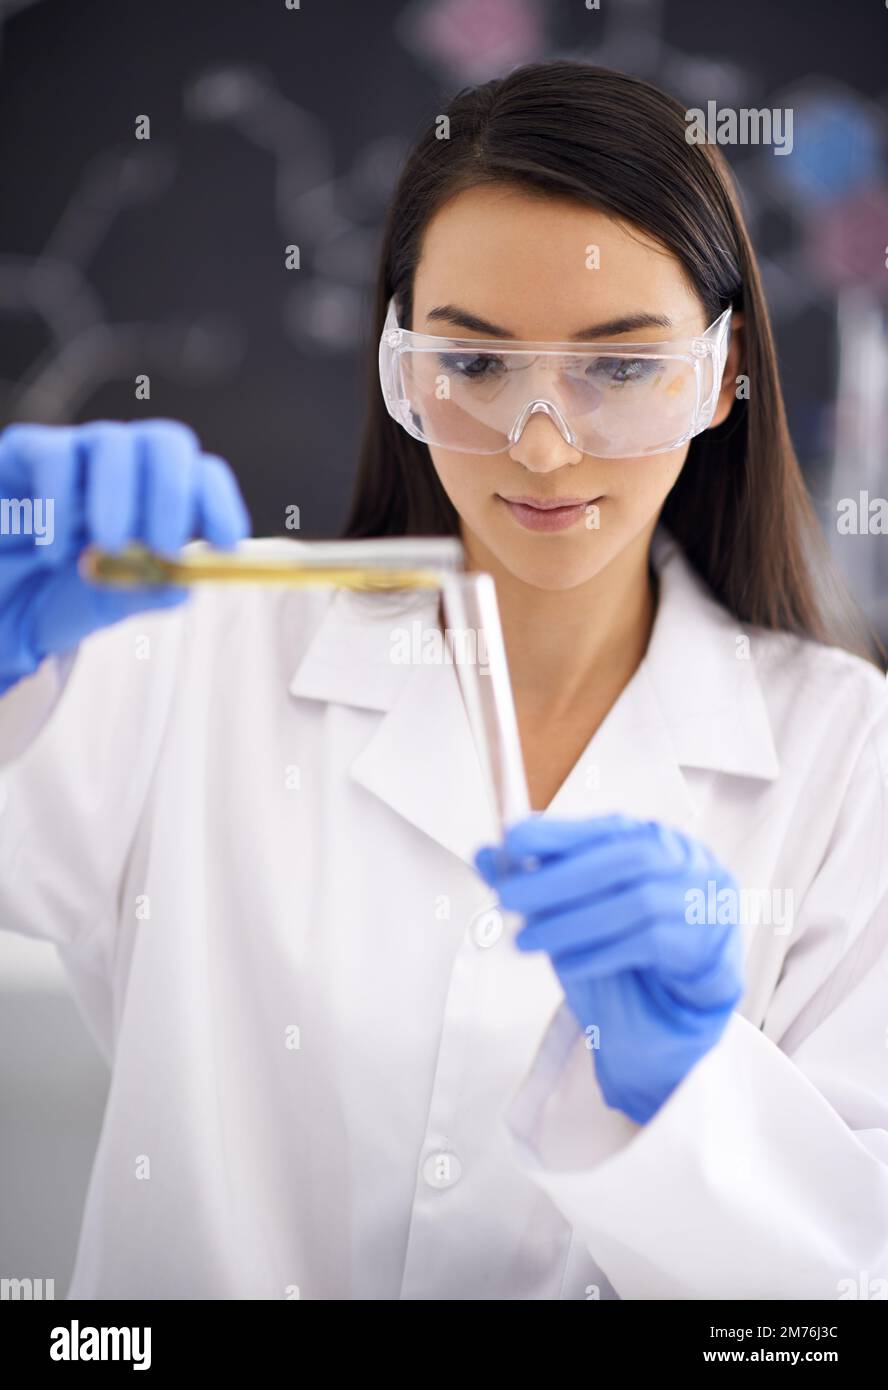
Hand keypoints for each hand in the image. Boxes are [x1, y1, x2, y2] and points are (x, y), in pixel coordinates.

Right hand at [0, 419, 249, 693]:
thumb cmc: (55, 598)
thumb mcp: (104, 605)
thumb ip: (144, 592)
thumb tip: (181, 581)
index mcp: (158, 501)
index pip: (203, 479)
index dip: (220, 504)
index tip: (226, 544)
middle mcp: (125, 469)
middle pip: (167, 442)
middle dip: (172, 492)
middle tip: (163, 545)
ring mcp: (77, 455)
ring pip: (114, 443)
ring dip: (118, 497)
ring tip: (106, 547)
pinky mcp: (26, 451)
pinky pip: (53, 454)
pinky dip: (59, 503)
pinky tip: (52, 548)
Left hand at [475, 814, 743, 1124]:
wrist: (696, 985)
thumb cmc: (632, 932)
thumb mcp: (584, 902)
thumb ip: (539, 877)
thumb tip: (485, 854)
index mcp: (650, 837)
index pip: (603, 827)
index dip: (558, 831)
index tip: (510, 839)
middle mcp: (680, 860)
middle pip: (621, 859)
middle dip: (557, 878)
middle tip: (504, 897)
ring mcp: (698, 899)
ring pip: (634, 903)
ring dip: (571, 923)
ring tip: (525, 940)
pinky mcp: (703, 943)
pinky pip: (648, 944)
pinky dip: (599, 953)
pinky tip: (565, 964)